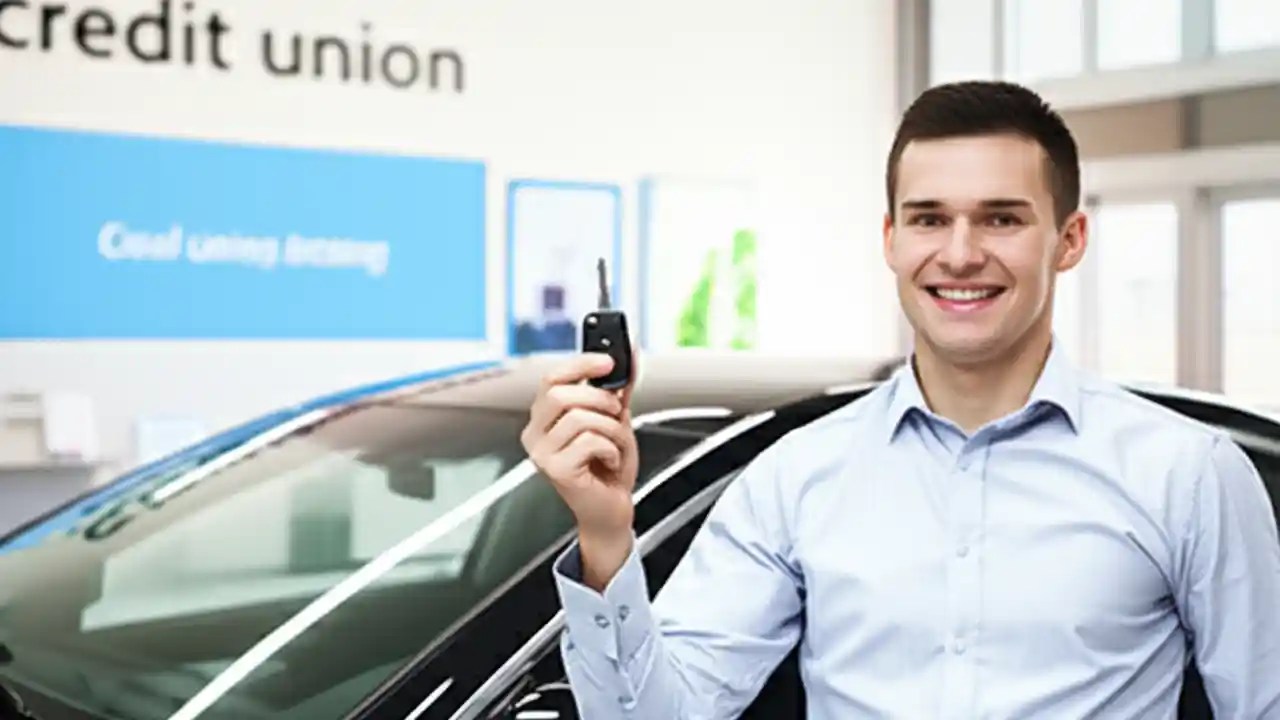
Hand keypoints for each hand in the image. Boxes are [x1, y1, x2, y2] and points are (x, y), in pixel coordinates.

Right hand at [521, 352, 639, 541]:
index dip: (581, 365)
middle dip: (600, 399)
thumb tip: (629, 357)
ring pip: (579, 417)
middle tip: (616, 412)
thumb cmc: (608, 470)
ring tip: (615, 444)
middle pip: (561, 395)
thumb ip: (618, 390)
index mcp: (544, 418)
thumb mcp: (615, 421)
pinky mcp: (556, 470)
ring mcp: (542, 454)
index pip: (551, 378)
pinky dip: (611, 449)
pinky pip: (590, 441)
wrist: (611, 510)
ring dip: (611, 428)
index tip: (608, 362)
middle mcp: (535, 435)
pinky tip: (609, 460)